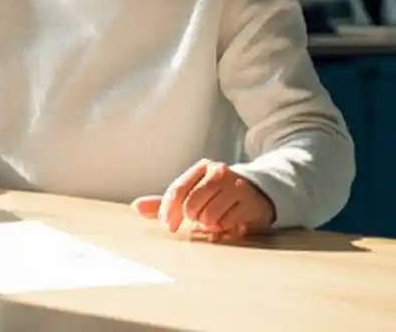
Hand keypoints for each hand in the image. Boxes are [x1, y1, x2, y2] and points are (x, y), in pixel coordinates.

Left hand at [131, 159, 274, 241]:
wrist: (258, 192)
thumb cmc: (219, 194)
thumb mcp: (193, 192)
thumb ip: (166, 201)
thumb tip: (136, 207)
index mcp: (202, 168)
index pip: (178, 189)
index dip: (169, 210)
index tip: (168, 225)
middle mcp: (219, 172)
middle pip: (191, 205)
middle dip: (193, 217)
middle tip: (201, 218)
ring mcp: (235, 186)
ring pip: (208, 217)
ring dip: (209, 224)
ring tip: (216, 218)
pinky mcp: (249, 202)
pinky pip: (226, 223)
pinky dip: (223, 227)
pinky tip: (229, 220)